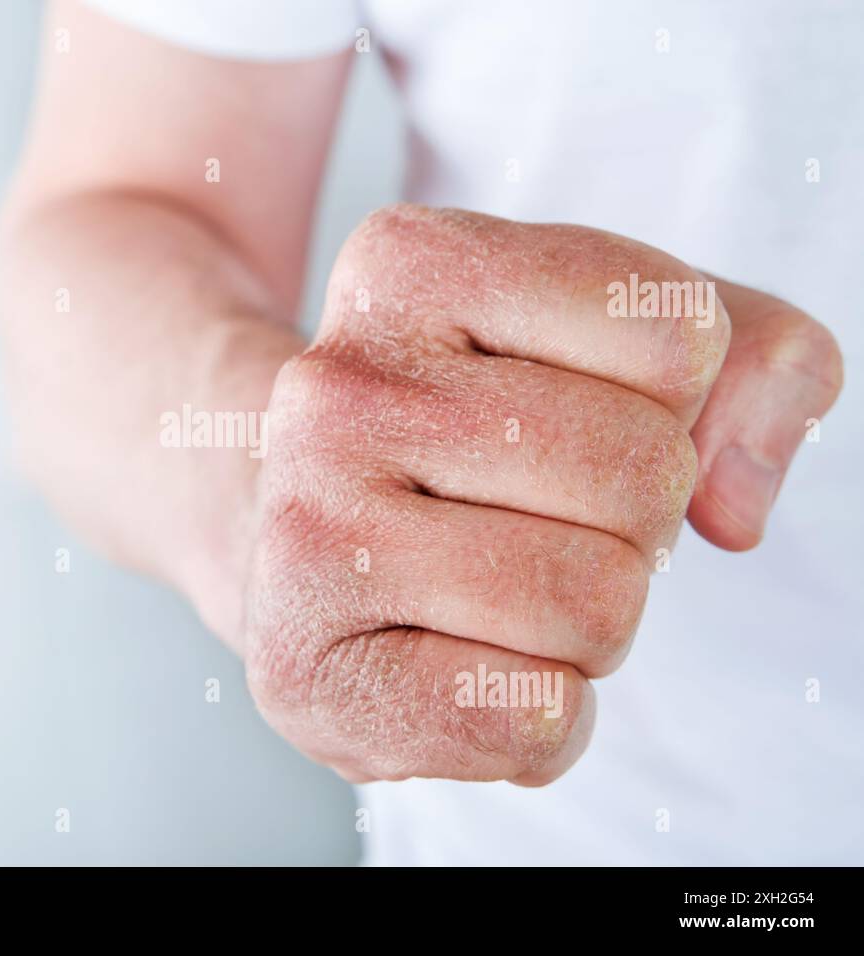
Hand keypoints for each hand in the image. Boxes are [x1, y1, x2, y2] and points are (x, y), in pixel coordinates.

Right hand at [241, 205, 841, 784]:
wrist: (289, 532)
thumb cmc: (471, 438)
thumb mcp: (615, 344)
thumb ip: (755, 363)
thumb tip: (734, 509)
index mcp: (404, 265)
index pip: (680, 335)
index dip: (673, 402)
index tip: (572, 413)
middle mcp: (335, 388)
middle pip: (647, 478)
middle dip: (635, 525)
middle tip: (537, 521)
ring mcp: (304, 531)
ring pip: (599, 605)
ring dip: (592, 626)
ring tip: (499, 595)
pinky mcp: (303, 672)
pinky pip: (534, 718)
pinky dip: (546, 717)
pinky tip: (468, 669)